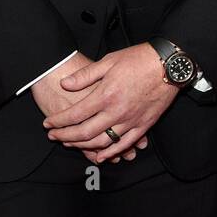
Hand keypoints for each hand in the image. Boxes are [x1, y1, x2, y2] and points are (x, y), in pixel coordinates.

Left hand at [29, 53, 147, 163]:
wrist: (168, 65)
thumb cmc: (139, 60)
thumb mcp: (108, 61)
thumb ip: (85, 75)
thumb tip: (65, 84)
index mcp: (106, 94)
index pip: (75, 114)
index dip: (58, 121)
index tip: (48, 124)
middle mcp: (116, 111)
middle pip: (84, 132)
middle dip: (65, 137)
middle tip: (53, 136)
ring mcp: (130, 121)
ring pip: (102, 142)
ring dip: (83, 147)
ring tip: (71, 144)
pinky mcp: (143, 126)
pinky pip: (124, 144)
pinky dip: (110, 153)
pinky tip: (100, 156)